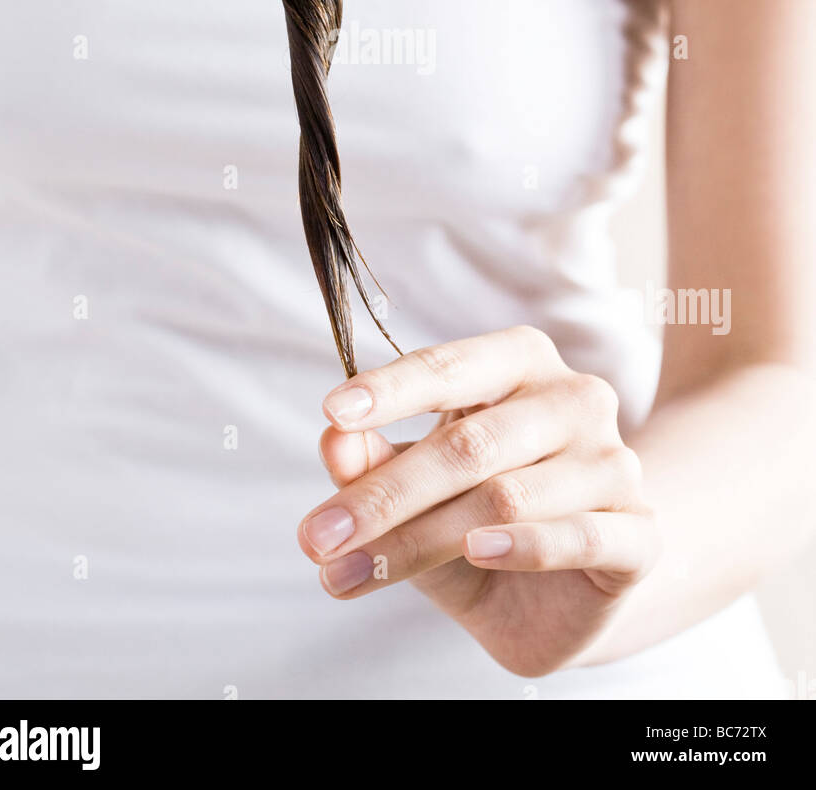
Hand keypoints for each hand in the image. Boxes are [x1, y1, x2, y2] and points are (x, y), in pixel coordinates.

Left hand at [298, 326, 658, 675]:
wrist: (565, 592)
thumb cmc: (477, 517)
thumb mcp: (415, 488)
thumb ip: (374, 458)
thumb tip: (333, 438)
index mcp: (520, 362)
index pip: (449, 368)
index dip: (390, 389)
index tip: (333, 411)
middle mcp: (574, 399)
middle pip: (468, 444)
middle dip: (382, 495)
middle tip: (314, 536)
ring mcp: (614, 463)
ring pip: (507, 497)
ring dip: (418, 540)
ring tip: (350, 574)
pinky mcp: (639, 532)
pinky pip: (580, 534)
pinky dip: (525, 546)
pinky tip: (476, 552)